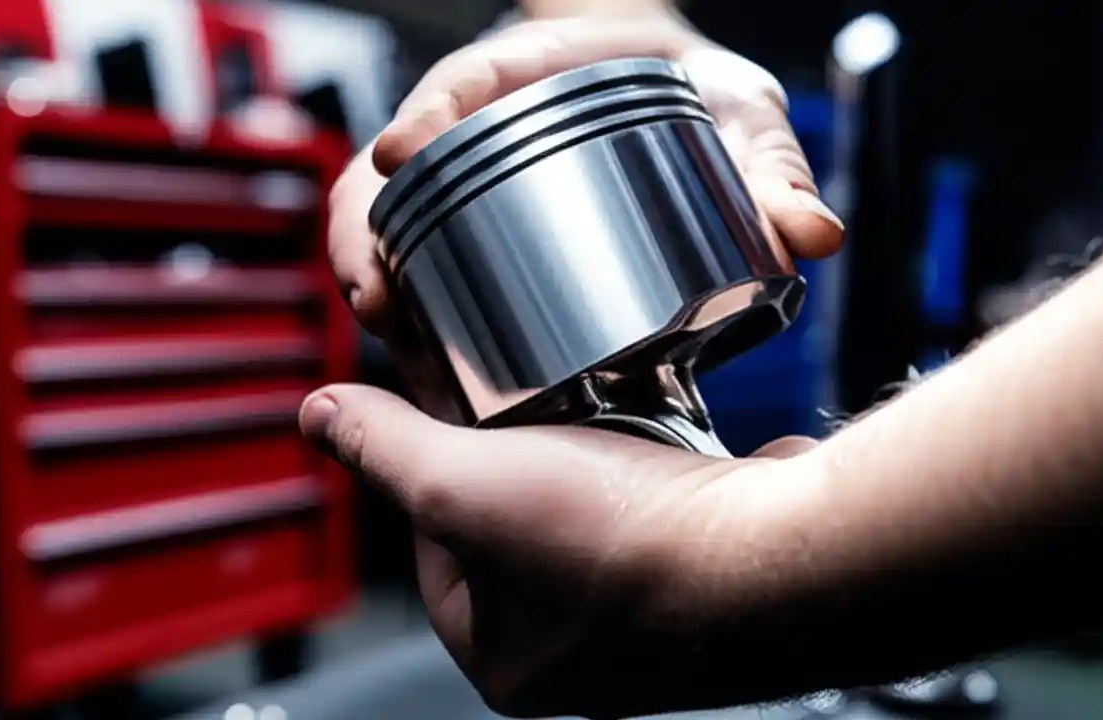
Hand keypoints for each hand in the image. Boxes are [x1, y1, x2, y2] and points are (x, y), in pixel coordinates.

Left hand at [300, 384, 819, 717]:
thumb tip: (320, 418)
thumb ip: (384, 447)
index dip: (433, 461)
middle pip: (513, 521)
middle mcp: (572, 650)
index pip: (434, 541)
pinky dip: (653, 461)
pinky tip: (657, 425)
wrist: (782, 558)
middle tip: (520, 393)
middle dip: (513, 452)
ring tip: (586, 402)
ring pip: (587, 507)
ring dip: (584, 452)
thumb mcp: (460, 482)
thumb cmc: (621, 543)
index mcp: (501, 655)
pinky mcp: (706, 575)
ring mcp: (645, 617)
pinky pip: (658, 504)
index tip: (446, 403)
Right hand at [329, 15, 844, 348]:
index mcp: (542, 72)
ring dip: (370, 267)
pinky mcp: (477, 226)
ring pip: (390, 212)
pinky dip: (400, 291)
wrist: (692, 103)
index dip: (427, 113)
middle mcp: (490, 124)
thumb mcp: (743, 123)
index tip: (401, 151)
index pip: (465, 79)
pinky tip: (407, 346)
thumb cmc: (706, 102)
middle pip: (399, 162)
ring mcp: (474, 179)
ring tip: (381, 326)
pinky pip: (413, 250)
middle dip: (370, 221)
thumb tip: (811, 235)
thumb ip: (773, 172)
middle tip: (375, 288)